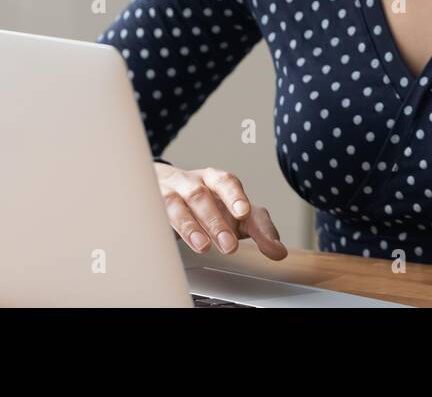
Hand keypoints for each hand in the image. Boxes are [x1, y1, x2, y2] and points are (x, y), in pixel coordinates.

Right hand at [154, 162, 288, 260]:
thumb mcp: (235, 213)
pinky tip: (169, 240)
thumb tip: (279, 251)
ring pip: (177, 205)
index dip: (235, 196)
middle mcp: (192, 183)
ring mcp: (169, 194)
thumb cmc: (207, 202)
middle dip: (216, 221)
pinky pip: (153, 215)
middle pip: (202, 196)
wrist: (165, 188)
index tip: (244, 213)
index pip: (228, 183)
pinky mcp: (152, 208)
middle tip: (230, 245)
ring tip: (203, 246)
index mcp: (215, 180)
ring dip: (191, 226)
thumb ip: (259, 229)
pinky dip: (162, 227)